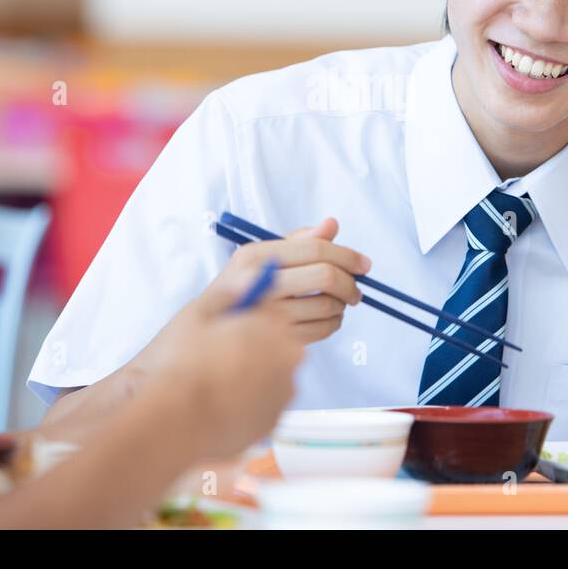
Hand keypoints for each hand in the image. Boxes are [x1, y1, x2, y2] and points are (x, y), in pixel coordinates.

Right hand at [144, 265, 305, 459]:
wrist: (175, 419)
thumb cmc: (182, 365)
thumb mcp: (197, 314)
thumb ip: (228, 293)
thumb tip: (247, 281)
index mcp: (274, 326)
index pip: (272, 314)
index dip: (247, 320)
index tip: (228, 328)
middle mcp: (289, 359)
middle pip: (277, 346)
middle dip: (255, 348)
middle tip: (221, 354)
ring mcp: (283, 393)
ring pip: (273, 377)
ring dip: (254, 376)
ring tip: (218, 381)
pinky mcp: (274, 422)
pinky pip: (265, 405)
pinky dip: (250, 403)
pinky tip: (222, 401)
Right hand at [215, 217, 370, 341]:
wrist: (202, 335)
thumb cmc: (235, 293)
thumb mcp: (255, 260)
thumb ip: (296, 241)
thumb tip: (332, 224)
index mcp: (254, 256)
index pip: (315, 248)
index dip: (346, 254)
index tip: (364, 264)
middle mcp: (259, 283)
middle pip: (325, 276)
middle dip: (349, 283)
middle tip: (355, 290)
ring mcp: (266, 316)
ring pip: (327, 306)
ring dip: (341, 306)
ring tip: (336, 304)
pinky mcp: (276, 344)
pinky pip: (321, 330)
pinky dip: (332, 324)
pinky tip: (326, 319)